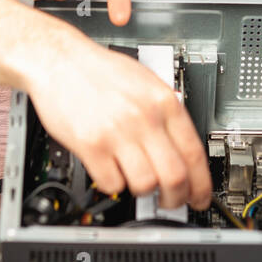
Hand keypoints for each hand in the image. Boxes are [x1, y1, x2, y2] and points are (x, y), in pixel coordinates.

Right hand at [24, 34, 212, 209]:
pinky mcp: (90, 144)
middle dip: (176, 198)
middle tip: (170, 202)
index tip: (199, 197)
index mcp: (163, 101)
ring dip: (143, 192)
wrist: (60, 60)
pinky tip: (111, 172)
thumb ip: (165, 112)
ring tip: (136, 183)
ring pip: (145, 184)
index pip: (194, 153)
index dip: (201, 184)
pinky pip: (112, 182)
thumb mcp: (146, 81)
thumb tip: (182, 146)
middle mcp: (144, 117)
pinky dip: (114, 184)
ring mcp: (117, 131)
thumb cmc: (100, 70)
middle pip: (175, 176)